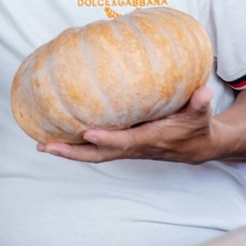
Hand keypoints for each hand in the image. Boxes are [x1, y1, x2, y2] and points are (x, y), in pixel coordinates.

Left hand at [37, 86, 215, 163]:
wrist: (195, 146)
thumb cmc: (194, 127)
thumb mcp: (199, 115)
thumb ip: (199, 104)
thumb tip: (203, 91)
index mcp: (149, 140)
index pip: (125, 142)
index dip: (107, 139)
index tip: (88, 133)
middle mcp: (132, 147)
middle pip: (99, 154)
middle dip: (73, 153)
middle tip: (47, 147)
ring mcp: (124, 147)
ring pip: (93, 153)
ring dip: (68, 151)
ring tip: (42, 145)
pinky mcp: (121, 143)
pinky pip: (96, 147)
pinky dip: (76, 145)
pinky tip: (57, 136)